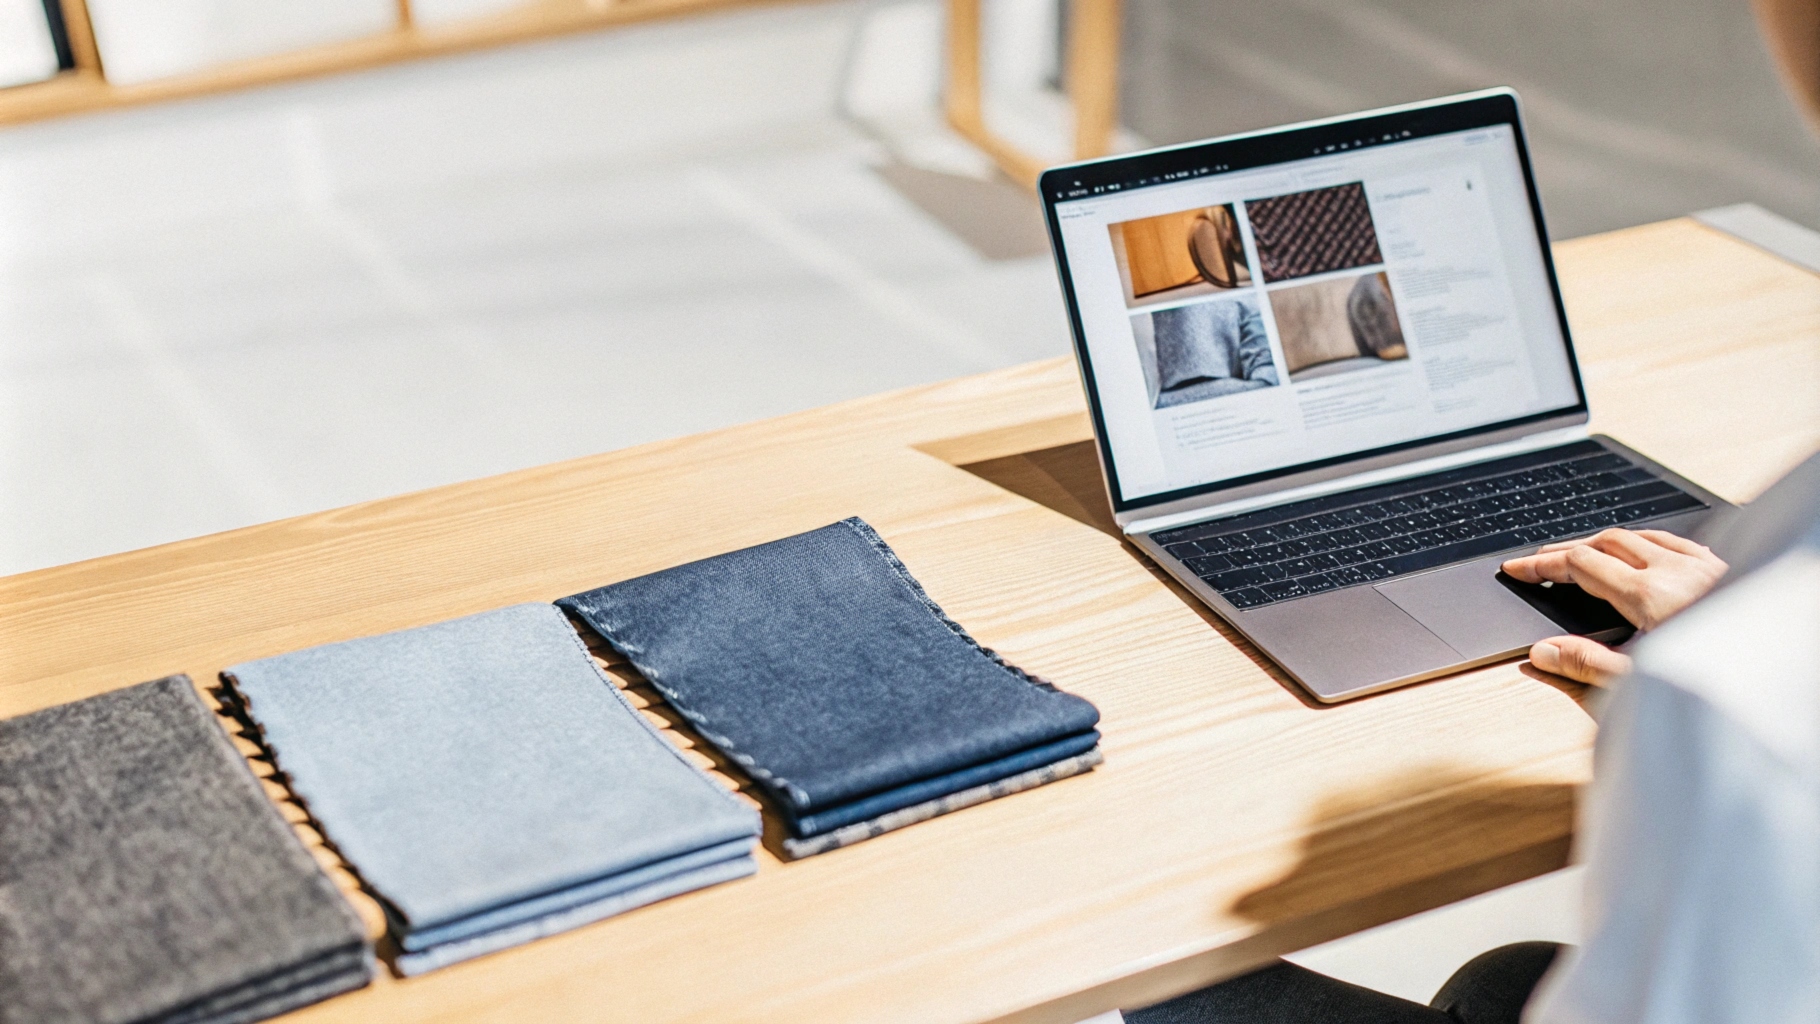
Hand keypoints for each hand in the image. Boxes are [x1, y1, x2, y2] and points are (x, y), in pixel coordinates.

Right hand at [1501, 528, 1726, 684]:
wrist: (1788, 670)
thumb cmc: (1725, 683)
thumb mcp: (1645, 684)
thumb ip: (1587, 665)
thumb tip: (1544, 652)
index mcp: (1648, 595)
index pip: (1579, 564)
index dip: (1541, 564)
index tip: (1516, 568)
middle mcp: (1677, 570)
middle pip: (1607, 540)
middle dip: (1568, 548)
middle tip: (1542, 563)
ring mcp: (1706, 566)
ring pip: (1644, 536)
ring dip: (1607, 541)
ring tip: (1586, 554)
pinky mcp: (1731, 568)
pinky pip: (1679, 542)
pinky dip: (1649, 543)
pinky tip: (1651, 556)